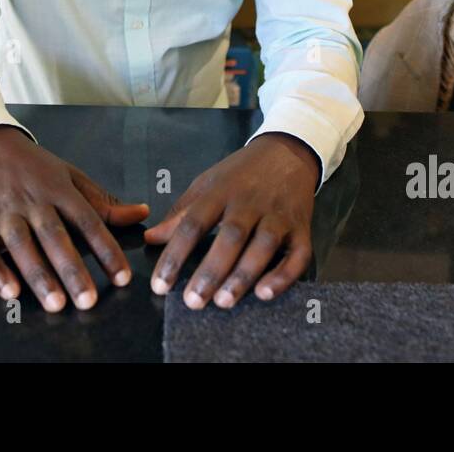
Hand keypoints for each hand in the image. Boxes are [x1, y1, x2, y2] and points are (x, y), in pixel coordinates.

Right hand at [0, 125, 149, 311]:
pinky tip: (10, 293)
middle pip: (54, 236)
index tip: (122, 278)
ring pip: (21, 245)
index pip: (88, 221)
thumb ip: (104, 202)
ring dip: (37, 275)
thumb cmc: (36, 167)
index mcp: (60, 190)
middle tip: (88, 300)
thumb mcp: (72, 177)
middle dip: (71, 270)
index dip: (106, 249)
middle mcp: (34, 202)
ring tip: (55, 303)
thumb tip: (142, 213)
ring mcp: (6, 213)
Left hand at [143, 132, 318, 309]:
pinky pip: (298, 254)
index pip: (193, 223)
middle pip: (231, 236)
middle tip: (193, 301)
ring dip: (244, 275)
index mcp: (220, 192)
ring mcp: (278, 215)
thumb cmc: (241, 173)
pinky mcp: (302, 228)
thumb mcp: (207, 184)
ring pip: (264, 245)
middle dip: (211, 271)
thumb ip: (181, 213)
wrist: (287, 152)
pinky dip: (284, 275)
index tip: (159, 285)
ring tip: (224, 301)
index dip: (174, 255)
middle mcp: (250, 203)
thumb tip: (151, 239)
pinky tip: (265, 293)